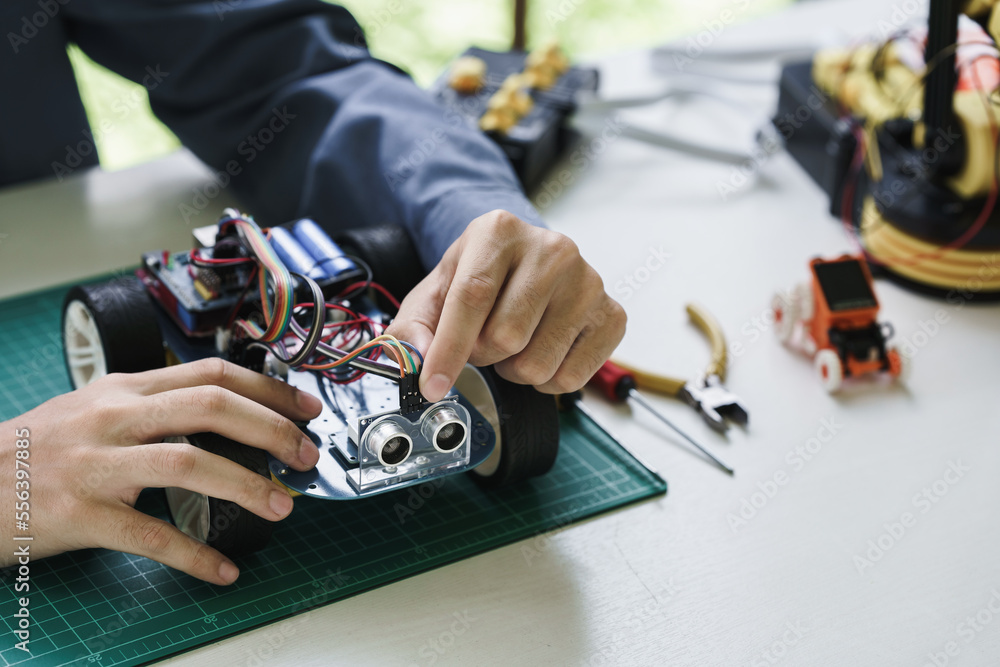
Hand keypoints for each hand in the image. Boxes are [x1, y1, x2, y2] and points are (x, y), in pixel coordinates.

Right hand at [0, 358, 321, 584]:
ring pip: (189, 464)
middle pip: (212, 408)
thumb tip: (228, 407)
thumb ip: (155, 402)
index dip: (268, 388)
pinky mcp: (82, 514)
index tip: (306, 407)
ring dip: (247, 486)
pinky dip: (196, 555)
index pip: (212, 374)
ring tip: (282, 506)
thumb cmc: (41, 447)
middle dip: (272, 429)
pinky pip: (152, 536)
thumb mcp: (96, 405)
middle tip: (306, 455)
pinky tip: (223, 568)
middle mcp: (115, 417)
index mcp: (126, 388)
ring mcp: (98, 465)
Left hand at [387, 210, 626, 400]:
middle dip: (484, 354)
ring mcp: (589, 281)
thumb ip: (414, 326)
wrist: (527, 265)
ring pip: (537, 364)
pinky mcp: (612, 315)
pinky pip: (571, 378)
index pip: (472, 297)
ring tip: (517, 343)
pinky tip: (544, 350)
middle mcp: (551, 248)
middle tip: (485, 340)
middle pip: (505, 337)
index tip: (432, 385)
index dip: (449, 349)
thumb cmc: (480, 279)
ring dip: (515, 369)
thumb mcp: (436, 292)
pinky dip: (548, 381)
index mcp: (499, 231)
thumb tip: (418, 356)